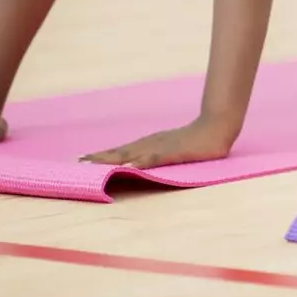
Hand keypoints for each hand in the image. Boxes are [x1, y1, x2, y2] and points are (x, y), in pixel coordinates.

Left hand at [80, 119, 236, 169]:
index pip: (121, 151)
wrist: (218, 128)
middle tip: (78, 162)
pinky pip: (153, 158)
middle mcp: (150, 144)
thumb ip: (157, 154)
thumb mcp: (173, 148)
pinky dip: (139, 163)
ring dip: (111, 160)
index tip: (82, 160)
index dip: (102, 156)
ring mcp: (161, 147)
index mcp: (149, 145)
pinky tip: (128, 167)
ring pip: (131, 155)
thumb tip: (139, 162)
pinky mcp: (173, 152)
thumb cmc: (197, 140)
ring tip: (92, 165)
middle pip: (120, 152)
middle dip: (99, 158)